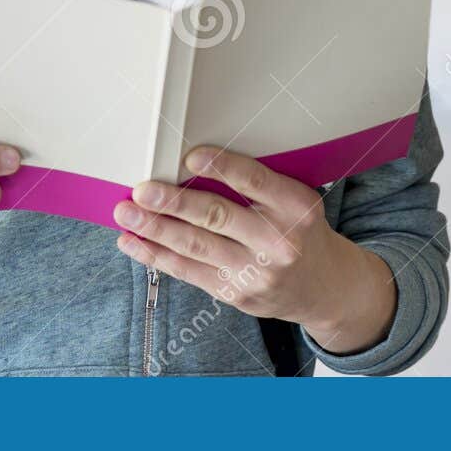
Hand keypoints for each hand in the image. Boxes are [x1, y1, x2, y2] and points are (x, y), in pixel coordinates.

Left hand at [111, 146, 396, 354]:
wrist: (324, 287)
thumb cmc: (301, 230)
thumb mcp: (296, 201)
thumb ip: (259, 186)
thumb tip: (193, 163)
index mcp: (296, 208)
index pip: (255, 182)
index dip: (222, 167)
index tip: (189, 156)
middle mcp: (277, 242)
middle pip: (218, 217)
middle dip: (174, 203)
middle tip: (141, 190)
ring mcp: (255, 273)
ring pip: (196, 247)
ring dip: (156, 230)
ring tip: (126, 214)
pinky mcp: (236, 294)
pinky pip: (189, 272)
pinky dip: (156, 256)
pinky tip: (133, 243)